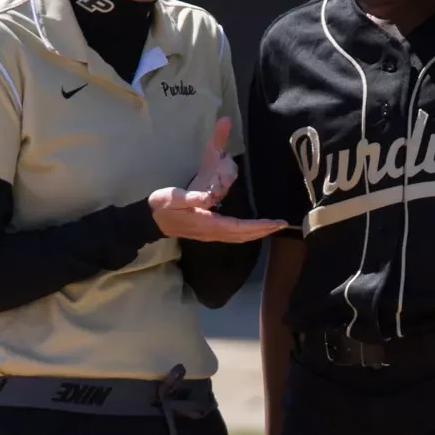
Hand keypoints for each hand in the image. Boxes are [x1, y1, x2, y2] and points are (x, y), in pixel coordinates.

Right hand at [150, 118, 286, 242]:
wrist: (151, 219)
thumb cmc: (163, 205)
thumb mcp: (175, 197)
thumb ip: (193, 197)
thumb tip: (212, 197)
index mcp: (208, 223)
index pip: (239, 226)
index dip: (258, 226)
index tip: (275, 222)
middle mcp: (213, 232)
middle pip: (244, 234)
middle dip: (264, 230)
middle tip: (283, 224)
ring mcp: (211, 235)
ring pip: (240, 237)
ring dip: (257, 233)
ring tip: (273, 227)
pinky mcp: (210, 233)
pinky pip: (234, 236)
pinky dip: (247, 233)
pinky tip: (254, 229)